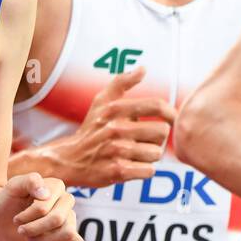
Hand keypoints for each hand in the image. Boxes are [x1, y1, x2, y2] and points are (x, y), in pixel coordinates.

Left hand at [0, 172, 84, 240]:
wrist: (2, 222)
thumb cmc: (8, 203)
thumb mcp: (12, 187)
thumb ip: (28, 181)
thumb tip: (45, 194)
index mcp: (55, 186)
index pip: (46, 206)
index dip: (29, 216)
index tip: (16, 218)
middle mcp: (66, 200)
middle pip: (58, 220)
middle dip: (34, 229)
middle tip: (20, 229)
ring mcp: (69, 217)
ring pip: (67, 233)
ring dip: (42, 240)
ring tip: (29, 236)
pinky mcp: (68, 234)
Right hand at [37, 66, 174, 187]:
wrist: (69, 159)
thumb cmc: (91, 130)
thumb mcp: (101, 102)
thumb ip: (121, 82)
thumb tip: (143, 69)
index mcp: (115, 110)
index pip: (156, 105)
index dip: (170, 112)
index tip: (170, 118)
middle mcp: (116, 129)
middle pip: (161, 131)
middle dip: (157, 138)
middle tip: (145, 140)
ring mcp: (117, 151)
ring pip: (156, 153)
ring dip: (149, 156)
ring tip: (135, 154)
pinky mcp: (118, 172)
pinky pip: (149, 171)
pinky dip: (144, 170)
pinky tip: (132, 166)